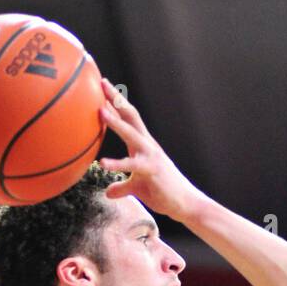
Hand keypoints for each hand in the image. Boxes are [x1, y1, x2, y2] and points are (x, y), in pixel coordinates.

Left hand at [98, 78, 204, 220]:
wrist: (185, 203)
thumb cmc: (163, 192)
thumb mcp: (137, 186)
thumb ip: (122, 186)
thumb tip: (108, 192)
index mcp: (144, 145)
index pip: (129, 118)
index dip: (117, 102)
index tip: (104, 86)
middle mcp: (147, 146)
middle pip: (131, 116)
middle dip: (117, 99)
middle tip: (102, 82)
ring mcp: (150, 156)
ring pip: (132, 135)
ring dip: (117, 122)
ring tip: (101, 111)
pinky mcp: (151, 171)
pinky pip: (131, 166)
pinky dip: (117, 164)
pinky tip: (102, 163)